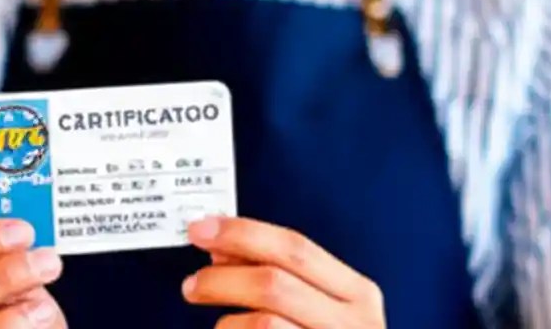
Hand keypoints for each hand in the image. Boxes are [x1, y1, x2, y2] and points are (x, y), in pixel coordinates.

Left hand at [181, 217, 384, 328]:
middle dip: (223, 278)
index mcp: (357, 294)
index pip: (295, 247)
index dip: (243, 234)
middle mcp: (354, 324)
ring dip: (224, 321)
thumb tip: (222, 250)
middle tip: (193, 283)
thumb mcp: (321, 309)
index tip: (202, 230)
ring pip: (264, 323)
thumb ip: (281, 277)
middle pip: (274, 282)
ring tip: (216, 325)